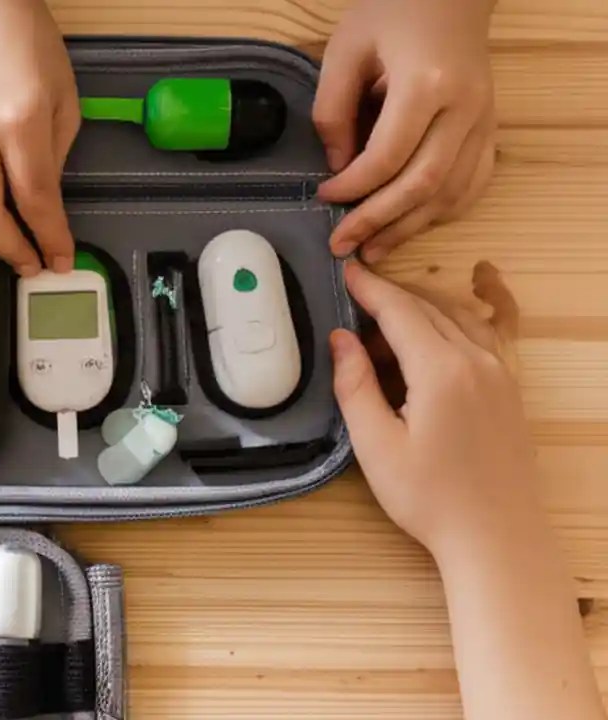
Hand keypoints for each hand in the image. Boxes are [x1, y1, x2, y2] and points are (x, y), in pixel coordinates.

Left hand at [314, 0, 497, 262]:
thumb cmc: (392, 12)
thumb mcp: (345, 51)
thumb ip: (334, 111)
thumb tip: (338, 167)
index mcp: (426, 84)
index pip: (387, 156)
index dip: (353, 186)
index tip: (324, 196)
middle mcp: (465, 108)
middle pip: (423, 184)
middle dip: (378, 221)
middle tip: (343, 245)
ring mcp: (485, 119)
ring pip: (453, 192)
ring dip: (410, 227)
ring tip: (373, 250)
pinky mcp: (491, 127)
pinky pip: (474, 181)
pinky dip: (445, 210)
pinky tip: (414, 226)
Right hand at [330, 264, 539, 556]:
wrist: (495, 536)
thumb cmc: (429, 498)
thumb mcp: (375, 446)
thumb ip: (355, 385)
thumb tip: (342, 339)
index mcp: (441, 372)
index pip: (400, 311)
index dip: (369, 288)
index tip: (344, 270)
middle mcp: (477, 361)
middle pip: (428, 308)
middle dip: (388, 297)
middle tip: (351, 301)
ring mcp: (500, 373)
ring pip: (456, 317)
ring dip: (419, 309)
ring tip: (383, 322)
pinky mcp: (509, 388)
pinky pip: (486, 333)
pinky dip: (465, 313)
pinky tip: (466, 297)